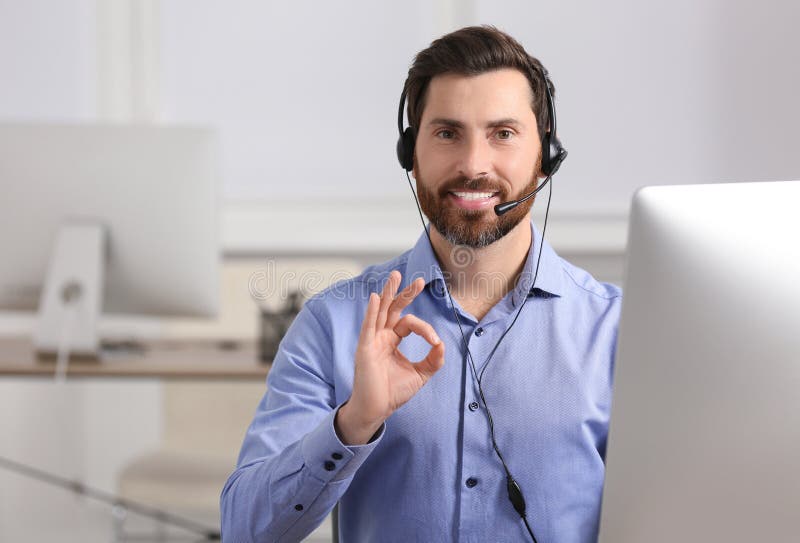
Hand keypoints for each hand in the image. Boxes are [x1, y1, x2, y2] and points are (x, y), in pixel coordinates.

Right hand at [335, 271, 444, 444]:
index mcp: (392, 340)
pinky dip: (372, 312)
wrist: (377, 409)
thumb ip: (433, 360)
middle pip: (394, 309)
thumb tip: (442, 344)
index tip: (435, 341)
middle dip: (406, 293)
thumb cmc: (393, 392)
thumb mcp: (420, 374)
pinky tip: (375, 298)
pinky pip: (369, 326)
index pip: (410, 323)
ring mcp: (372, 340)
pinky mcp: (365, 348)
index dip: (425, 329)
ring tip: (394, 276)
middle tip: (420, 281)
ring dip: (388, 293)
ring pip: (380, 311)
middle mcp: (382, 336)